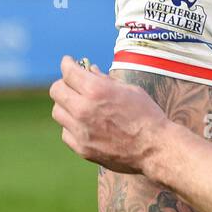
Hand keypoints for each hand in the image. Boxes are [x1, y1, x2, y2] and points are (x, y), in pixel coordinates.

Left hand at [50, 55, 166, 173]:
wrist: (155, 148)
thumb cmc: (147, 116)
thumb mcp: (130, 90)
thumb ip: (105, 80)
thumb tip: (90, 70)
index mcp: (96, 90)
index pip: (68, 72)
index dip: (68, 63)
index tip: (69, 62)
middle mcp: (83, 110)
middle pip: (56, 91)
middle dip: (64, 84)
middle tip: (72, 84)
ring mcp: (80, 131)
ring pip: (58, 112)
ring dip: (66, 105)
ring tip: (80, 106)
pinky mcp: (81, 148)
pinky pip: (66, 132)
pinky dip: (72, 126)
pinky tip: (86, 125)